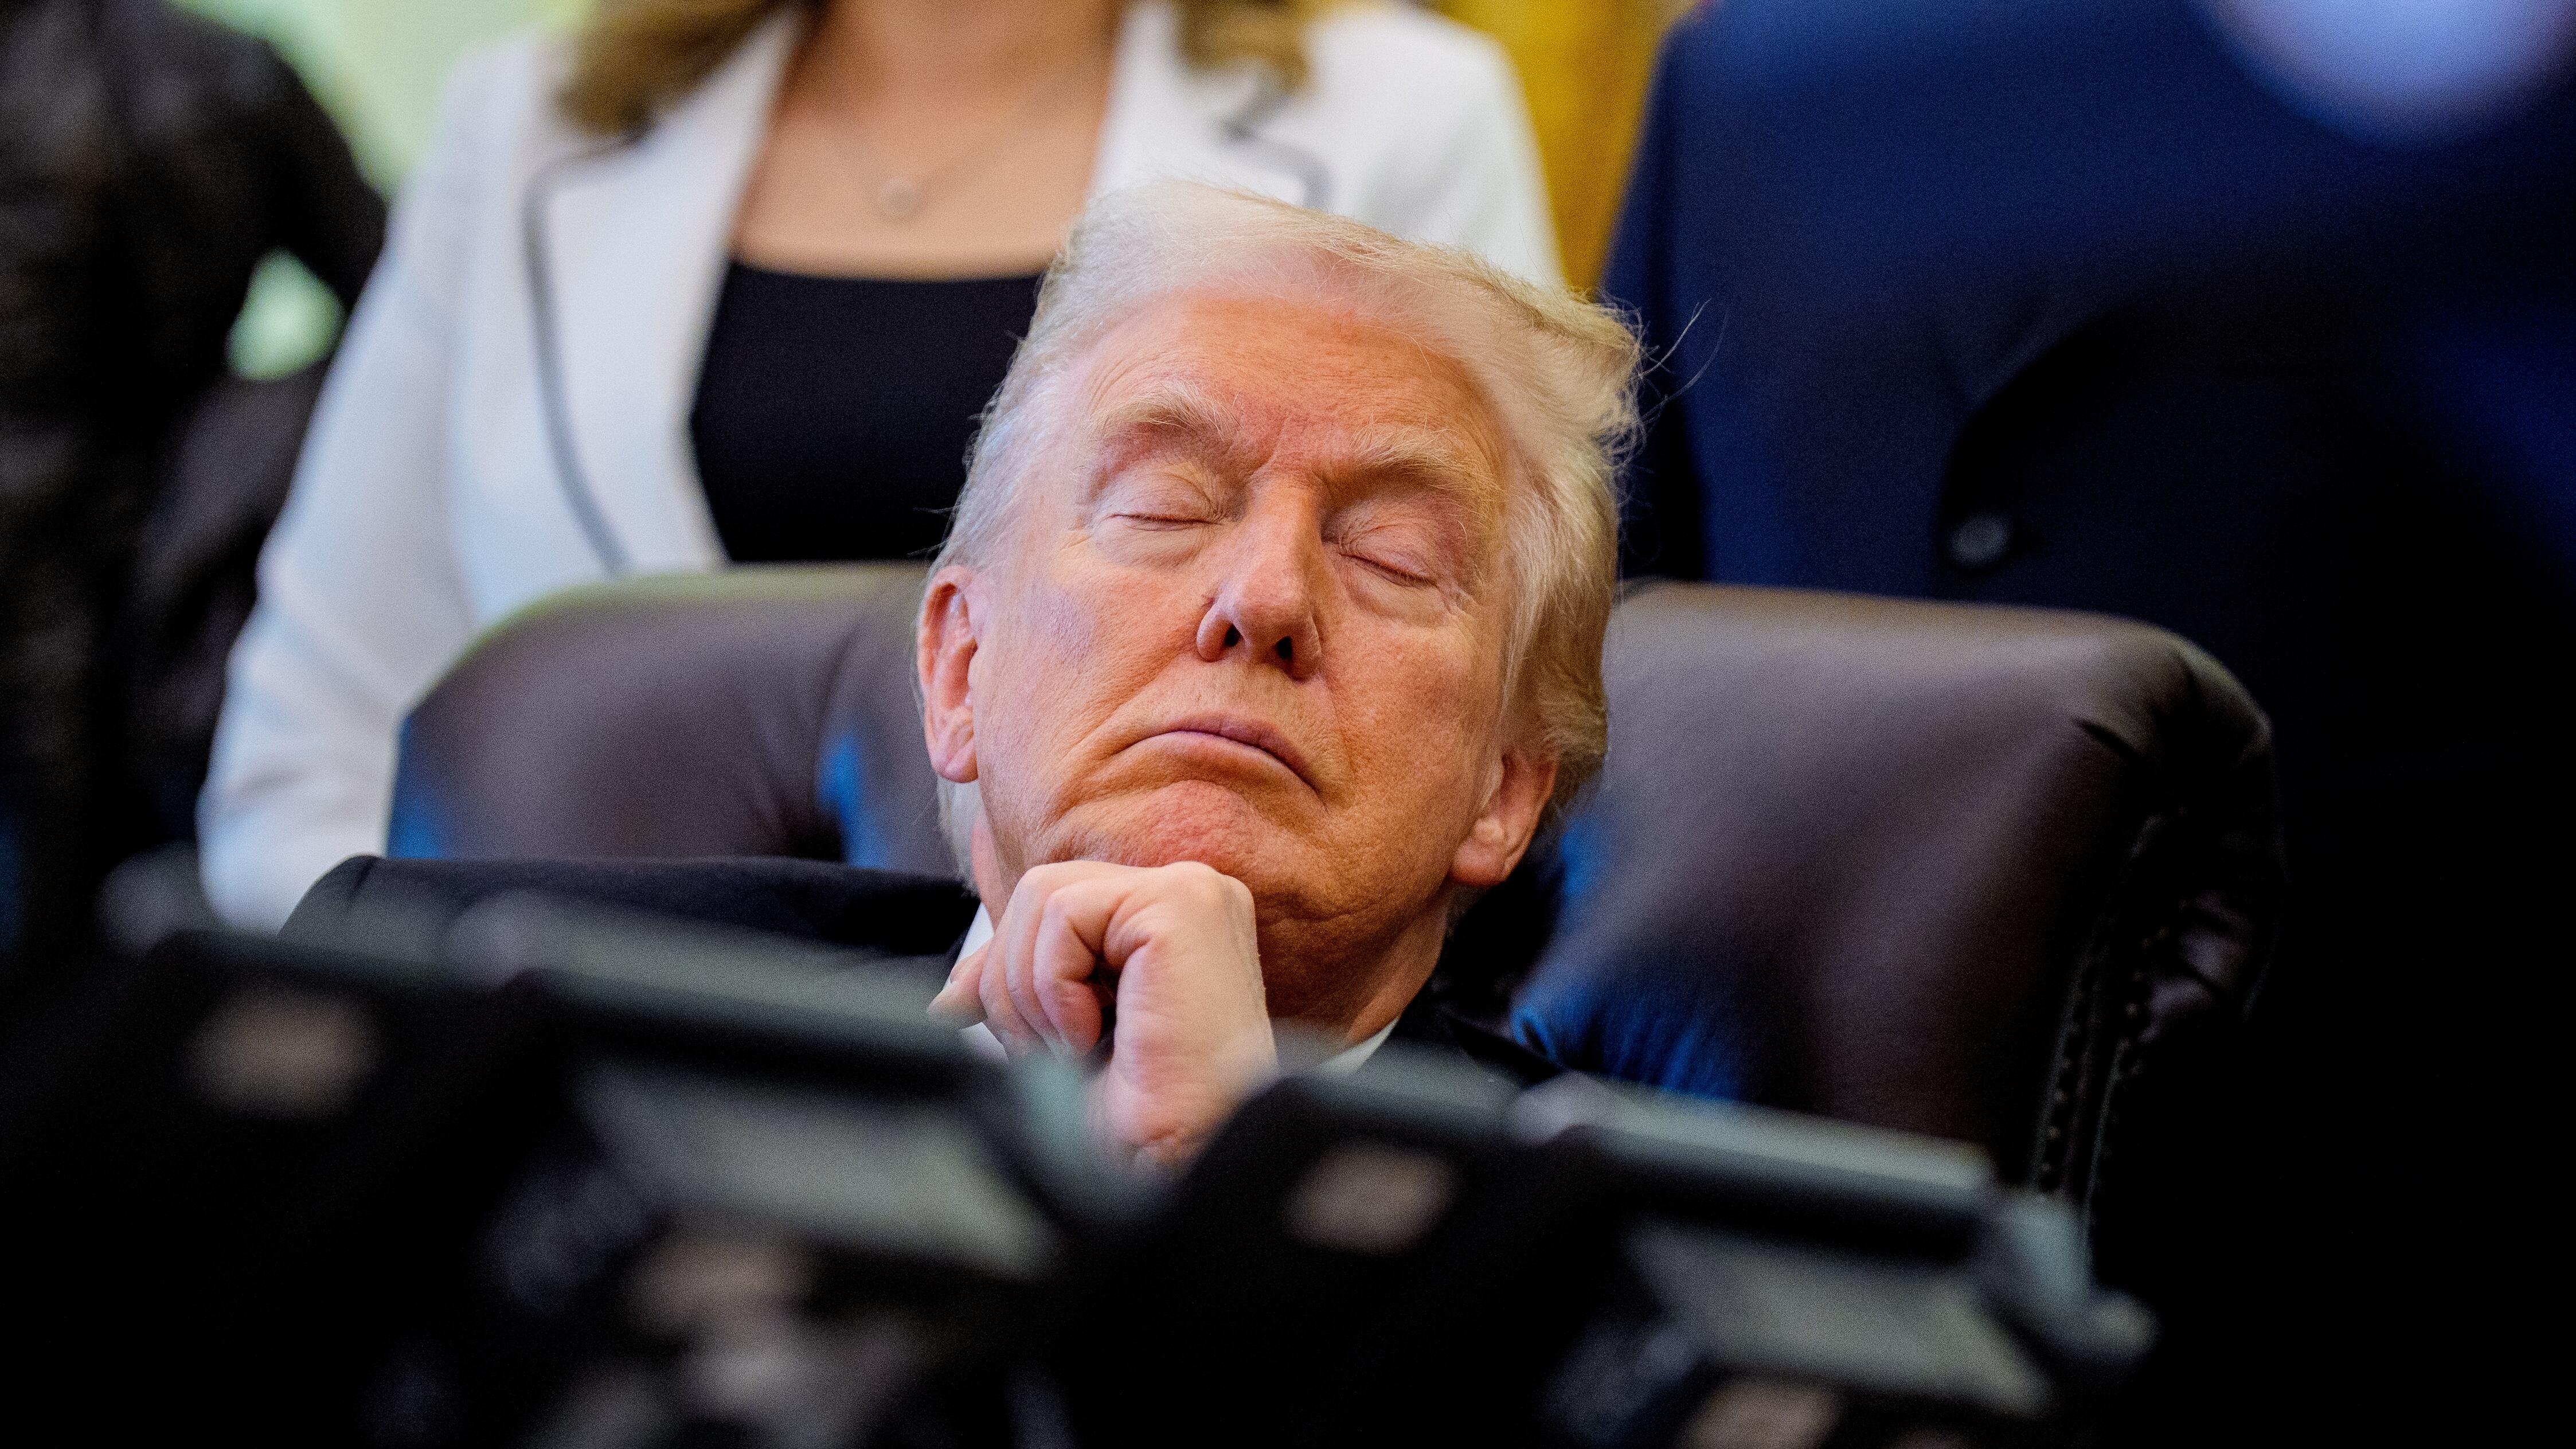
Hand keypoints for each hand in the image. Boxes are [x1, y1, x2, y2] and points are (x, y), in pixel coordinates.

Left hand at [930, 860, 1277, 1164]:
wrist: (1188, 1164)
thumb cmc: (1147, 1121)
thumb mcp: (1060, 1041)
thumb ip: (1017, 994)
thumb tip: (949, 998)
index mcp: (1169, 921)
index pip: (1054, 902)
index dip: (1003, 960)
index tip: (967, 1015)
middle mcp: (1189, 896)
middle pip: (1041, 890)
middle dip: (1011, 977)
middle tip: (1044, 1049)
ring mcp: (1192, 894)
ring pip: (1045, 896)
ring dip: (1033, 988)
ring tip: (1074, 1045)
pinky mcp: (1182, 906)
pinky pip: (1066, 913)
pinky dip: (1056, 984)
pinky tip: (1093, 1033)